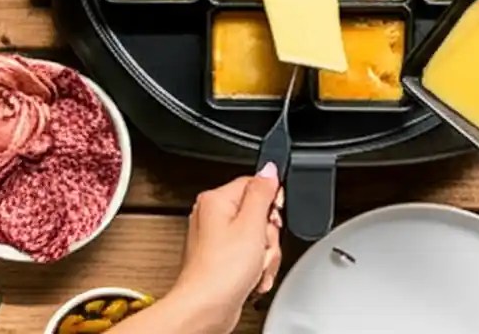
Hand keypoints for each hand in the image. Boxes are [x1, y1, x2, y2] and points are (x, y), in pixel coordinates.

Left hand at [158, 165, 284, 333]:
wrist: (206, 309)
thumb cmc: (219, 271)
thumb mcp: (251, 224)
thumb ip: (263, 192)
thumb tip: (269, 168)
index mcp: (215, 200)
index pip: (255, 184)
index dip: (271, 204)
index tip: (272, 219)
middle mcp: (212, 217)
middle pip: (259, 213)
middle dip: (267, 235)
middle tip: (259, 247)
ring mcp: (217, 240)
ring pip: (258, 237)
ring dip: (264, 256)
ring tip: (254, 266)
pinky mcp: (223, 261)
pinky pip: (250, 256)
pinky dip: (256, 268)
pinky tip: (251, 277)